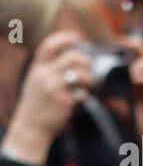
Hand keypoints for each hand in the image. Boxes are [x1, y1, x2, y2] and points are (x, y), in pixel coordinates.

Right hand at [1, 31, 93, 165]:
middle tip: (88, 69)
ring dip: (89, 78)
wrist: (30, 127)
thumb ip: (47, 70)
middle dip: (85, 61)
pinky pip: (82, 92)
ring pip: (80, 73)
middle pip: (72, 57)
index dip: (65, 38)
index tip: (78, 39)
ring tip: (88, 85)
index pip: (49, 45)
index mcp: (36, 68)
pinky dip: (86, 94)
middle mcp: (44, 75)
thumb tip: (68, 59)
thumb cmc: (36, 105)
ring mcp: (54, 88)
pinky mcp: (64, 101)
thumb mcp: (35, 82)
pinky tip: (82, 98)